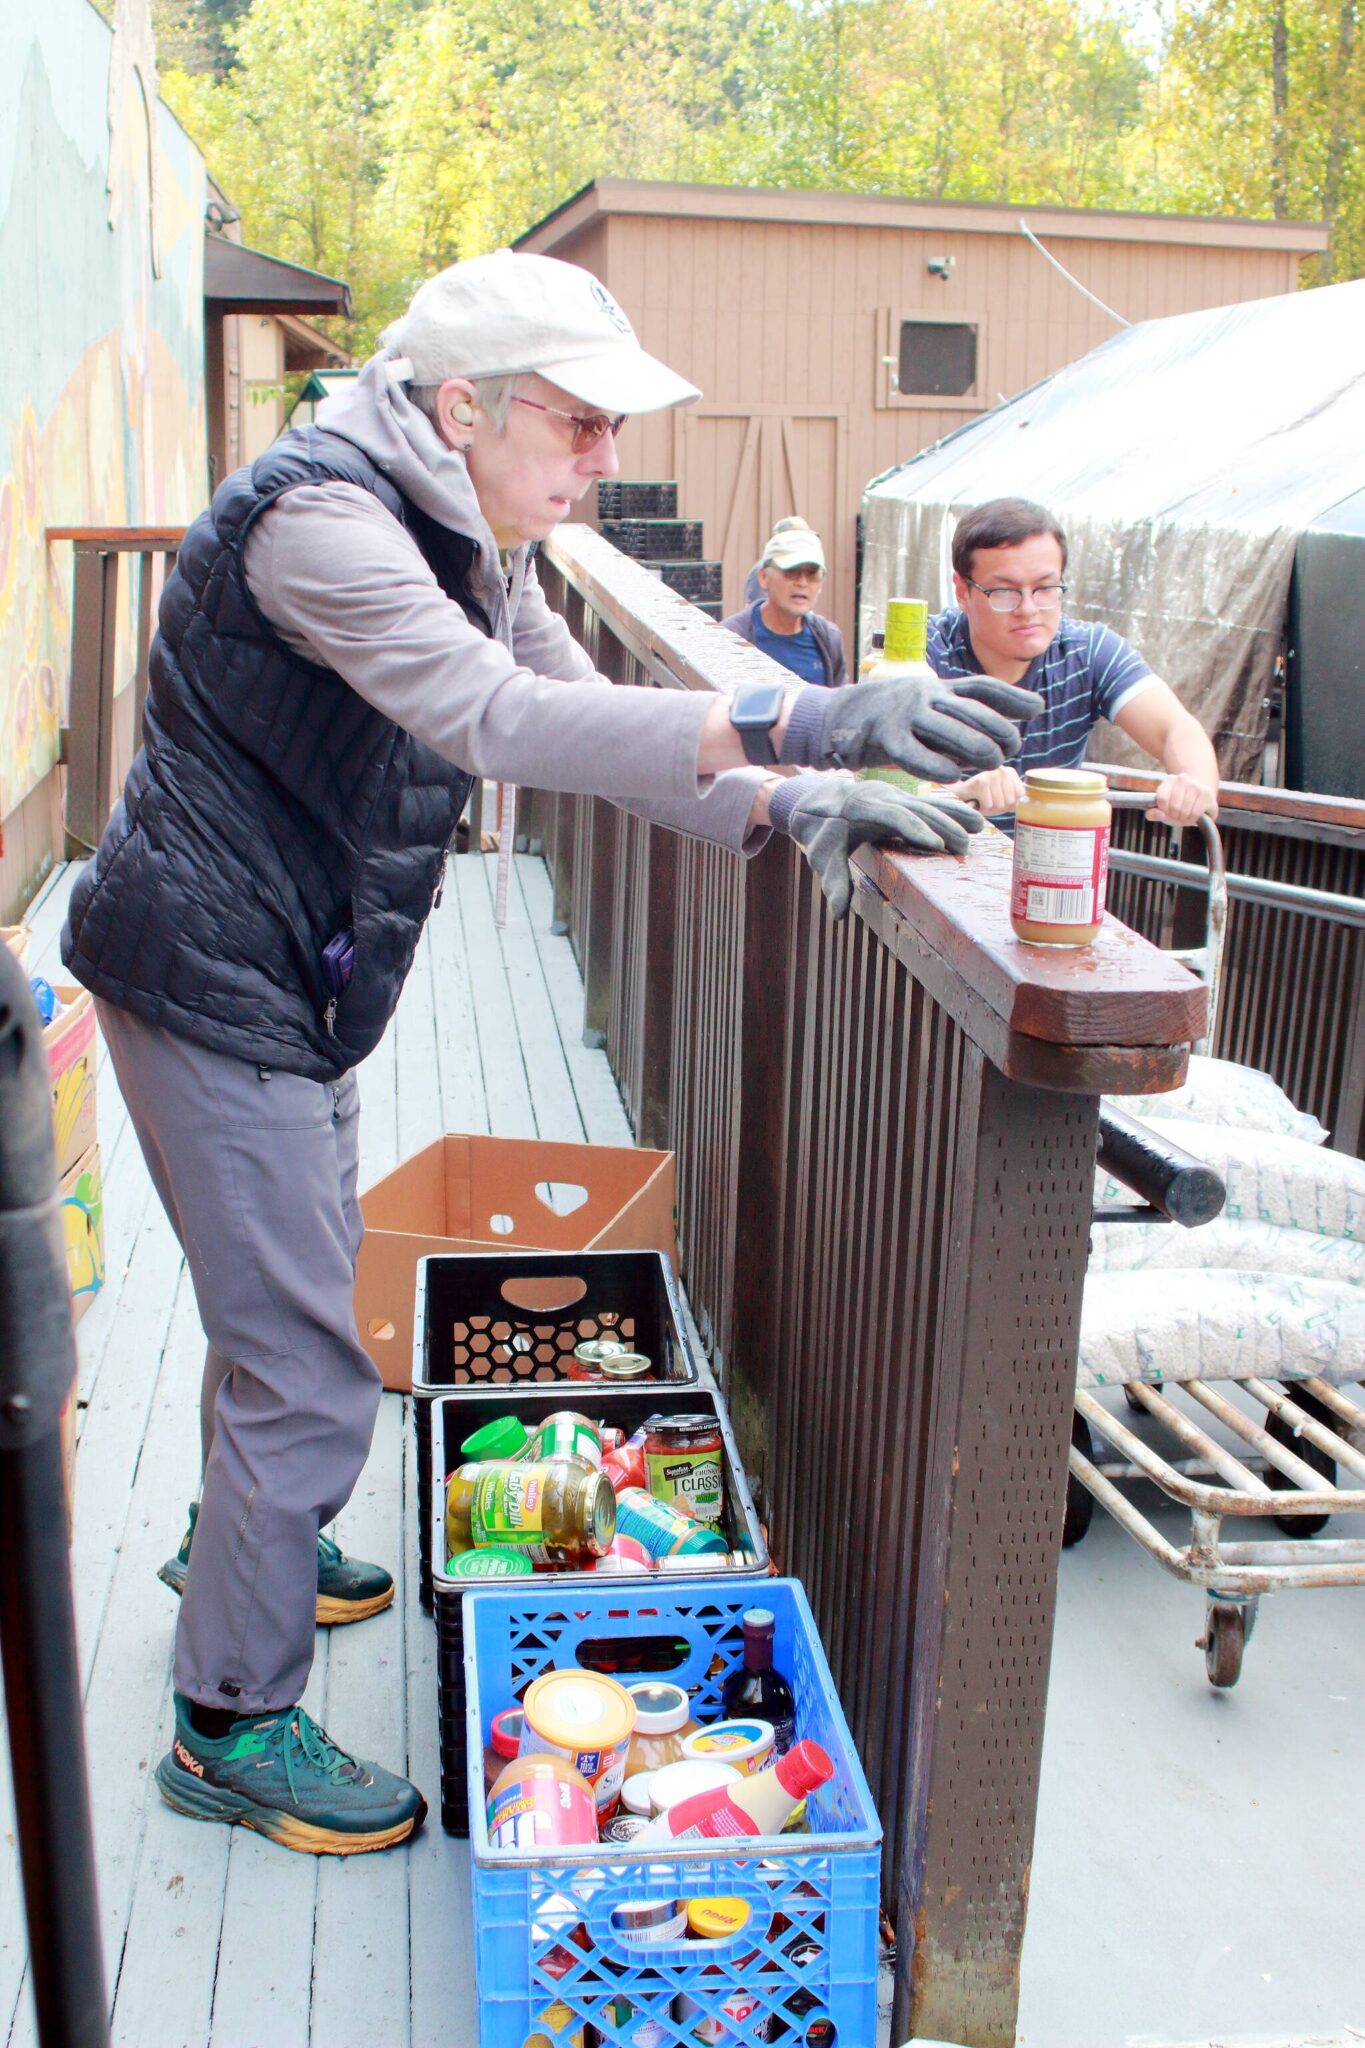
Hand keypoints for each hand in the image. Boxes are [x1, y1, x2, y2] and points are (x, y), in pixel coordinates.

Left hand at [769, 776, 984, 919]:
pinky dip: (952, 810)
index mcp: (863, 807)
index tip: (937, 845)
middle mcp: (883, 796)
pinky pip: (931, 803)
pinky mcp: (903, 798)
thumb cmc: (819, 831)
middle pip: (918, 809)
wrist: (814, 800)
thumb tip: (838, 915)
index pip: (894, 816)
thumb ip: (833, 883)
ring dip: (954, 816)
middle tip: (965, 848)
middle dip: (943, 826)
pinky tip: (974, 819)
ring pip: (929, 803)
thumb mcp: (822, 857)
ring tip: (980, 829)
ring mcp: (895, 794)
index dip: (916, 829)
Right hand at [782, 674, 1043, 780]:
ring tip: (991, 764)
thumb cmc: (889, 719)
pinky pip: (918, 756)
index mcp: (936, 685)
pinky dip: (939, 768)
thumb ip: (956, 712)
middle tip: (1010, 750)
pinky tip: (952, 776)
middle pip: (975, 711)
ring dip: (978, 751)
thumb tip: (1004, 724)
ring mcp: (904, 714)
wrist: (835, 717)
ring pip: (953, 732)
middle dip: (1000, 732)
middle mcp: (924, 694)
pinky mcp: (884, 738)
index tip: (1037, 710)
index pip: (982, 686)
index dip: (1012, 697)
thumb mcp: (924, 704)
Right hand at [946, 766, 1026, 814]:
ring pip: (1000, 803)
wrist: (962, 797)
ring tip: (983, 800)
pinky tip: (977, 800)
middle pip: (1010, 800)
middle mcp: (1002, 770)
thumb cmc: (985, 799)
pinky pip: (989, 804)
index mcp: (1010, 772)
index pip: (1021, 796)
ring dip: (990, 807)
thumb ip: (1018, 800)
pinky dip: (982, 808)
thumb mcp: (1005, 800)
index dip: (1010, 804)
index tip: (1000, 799)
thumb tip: (1031, 806)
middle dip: (999, 806)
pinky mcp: (980, 780)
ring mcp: (992, 773)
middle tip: (990, 800)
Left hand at [1148, 774, 1217, 827]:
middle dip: (1175, 816)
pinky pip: (1195, 813)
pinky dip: (1193, 818)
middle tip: (1179, 814)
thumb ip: (1153, 813)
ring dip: (1185, 818)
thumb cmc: (1180, 805)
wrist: (1202, 798)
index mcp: (1169, 780)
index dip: (1164, 810)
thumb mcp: (1164, 810)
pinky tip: (1195, 814)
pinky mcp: (1206, 793)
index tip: (1167, 811)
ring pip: (1184, 811)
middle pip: (1174, 807)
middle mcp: (1182, 779)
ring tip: (1187, 814)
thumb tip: (1153, 813)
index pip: (1162, 799)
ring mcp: (1195, 785)